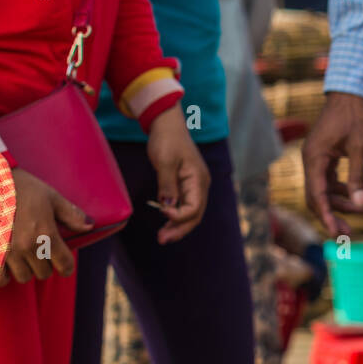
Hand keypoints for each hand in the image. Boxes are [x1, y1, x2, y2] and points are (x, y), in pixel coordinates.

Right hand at [0, 168, 91, 285]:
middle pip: (44, 273)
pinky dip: (4, 273)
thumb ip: (71, 214)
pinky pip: (2, 279)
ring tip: (21, 254)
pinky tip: (5, 261)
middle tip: (38, 250)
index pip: (65, 266)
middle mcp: (28, 247)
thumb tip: (90, 226)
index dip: (66, 266)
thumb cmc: (22, 187)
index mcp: (46, 234)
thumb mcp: (50, 196)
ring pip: (24, 277)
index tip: (62, 262)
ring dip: (25, 269)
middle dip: (44, 264)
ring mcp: (8, 252)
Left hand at [145, 105, 210, 243]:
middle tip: (162, 239)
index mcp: (198, 179)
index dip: (178, 215)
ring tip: (162, 237)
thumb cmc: (166, 139)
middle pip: (194, 216)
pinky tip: (165, 223)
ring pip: (190, 214)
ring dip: (177, 227)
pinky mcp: (186, 186)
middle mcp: (200, 186)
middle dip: (179, 229)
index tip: (161, 212)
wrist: (166, 123)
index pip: (193, 207)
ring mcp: (194, 187)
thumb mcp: (165, 161)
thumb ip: (167, 184)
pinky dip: (175, 217)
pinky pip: (184, 207)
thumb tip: (168, 206)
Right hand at [302, 91, 362, 234]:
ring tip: (359, 212)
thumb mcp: (360, 147)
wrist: (349, 92)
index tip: (335, 233)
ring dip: (338, 204)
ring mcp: (315, 159)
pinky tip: (353, 196)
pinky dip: (339, 191)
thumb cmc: (355, 116)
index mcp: (314, 159)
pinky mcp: (323, 157)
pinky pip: (327, 181)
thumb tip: (361, 205)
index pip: (316, 195)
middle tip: (349, 233)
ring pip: (322, 191)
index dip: (326, 216)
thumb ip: (358, 178)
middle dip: (332, 215)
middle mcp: (310, 161)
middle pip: (316, 197)